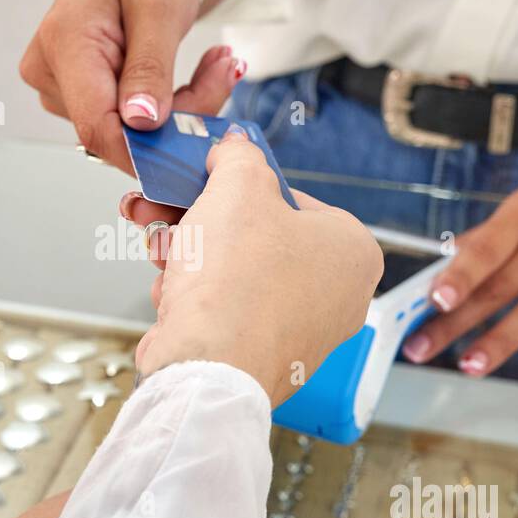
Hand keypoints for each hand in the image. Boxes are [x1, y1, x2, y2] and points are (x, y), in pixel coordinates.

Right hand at [19, 0, 244, 182]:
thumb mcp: (160, 4)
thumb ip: (150, 66)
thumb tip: (141, 123)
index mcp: (64, 43)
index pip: (96, 126)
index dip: (146, 148)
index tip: (199, 138)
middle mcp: (51, 70)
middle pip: (116, 130)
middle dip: (179, 117)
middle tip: (226, 70)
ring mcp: (62, 84)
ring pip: (127, 129)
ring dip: (181, 109)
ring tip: (216, 65)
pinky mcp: (79, 90)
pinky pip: (129, 119)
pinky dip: (171, 105)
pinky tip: (197, 74)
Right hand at [133, 131, 383, 404]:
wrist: (206, 369)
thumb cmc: (236, 285)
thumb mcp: (236, 189)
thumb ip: (238, 158)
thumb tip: (237, 148)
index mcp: (353, 250)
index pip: (293, 198)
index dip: (240, 186)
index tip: (209, 181)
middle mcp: (339, 296)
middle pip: (259, 237)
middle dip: (204, 222)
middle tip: (172, 209)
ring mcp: (303, 332)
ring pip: (237, 275)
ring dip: (192, 257)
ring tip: (164, 249)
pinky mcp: (265, 359)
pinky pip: (227, 313)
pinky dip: (197, 299)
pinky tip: (174, 294)